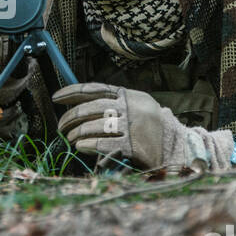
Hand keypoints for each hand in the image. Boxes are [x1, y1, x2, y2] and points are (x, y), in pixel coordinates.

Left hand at [52, 82, 234, 171]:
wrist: (179, 147)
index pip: (95, 89)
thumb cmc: (153, 128)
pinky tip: (81, 145)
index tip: (56, 97)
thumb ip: (115, 103)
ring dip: (77, 132)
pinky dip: (88, 144)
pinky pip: (103, 143)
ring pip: (95, 126)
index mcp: (129, 95)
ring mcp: (133, 126)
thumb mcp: (138, 106)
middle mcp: (130, 107)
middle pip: (92, 108)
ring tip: (69, 138)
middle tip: (61, 125)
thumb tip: (82, 104)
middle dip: (71, 116)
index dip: (72, 92)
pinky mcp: (133, 145)